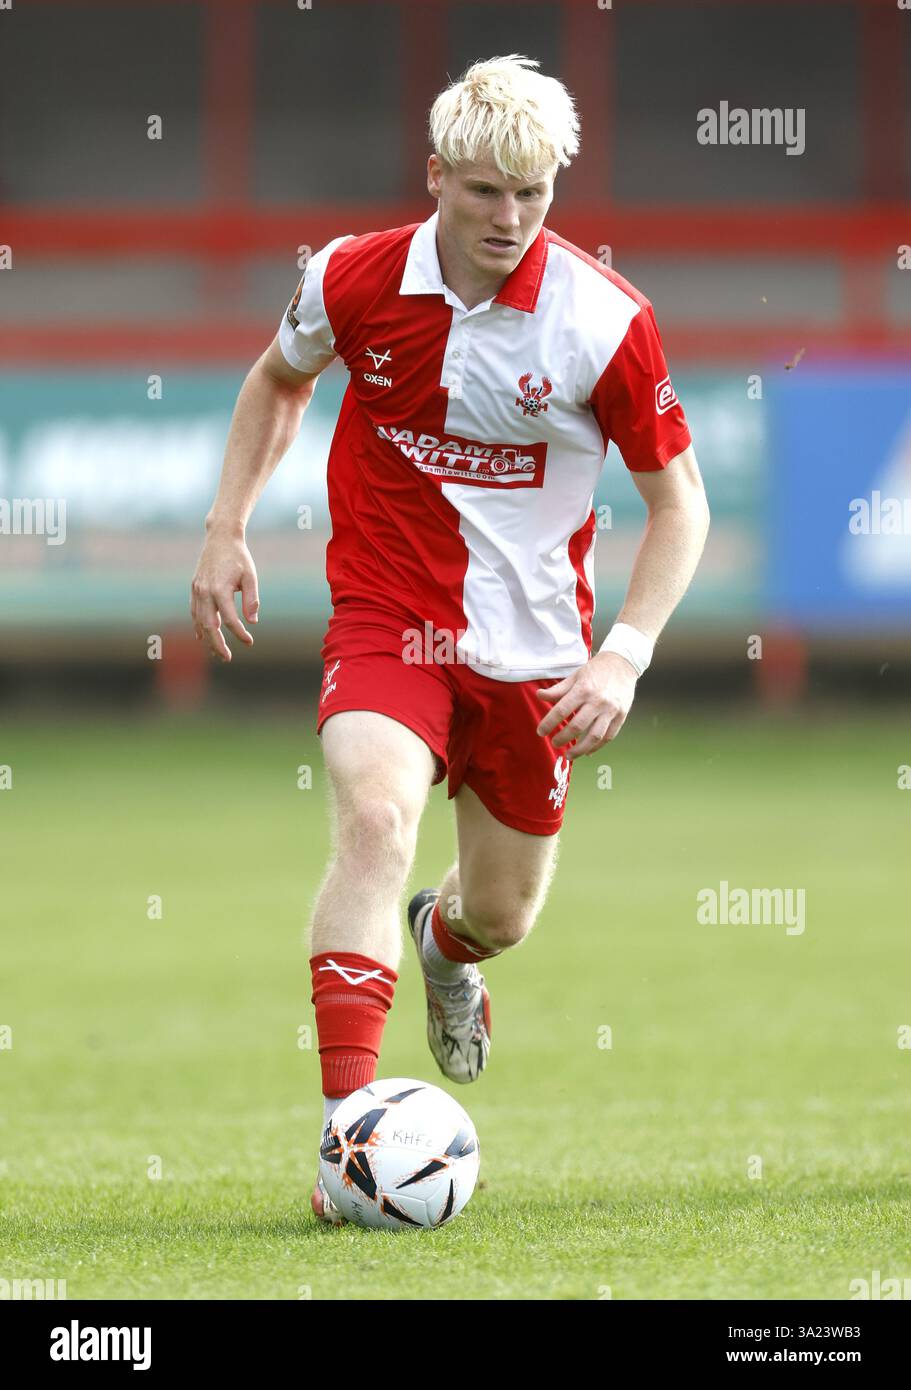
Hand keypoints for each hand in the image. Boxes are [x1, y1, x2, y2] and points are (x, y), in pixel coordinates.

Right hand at [190, 527, 258, 661]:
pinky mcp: (194, 588)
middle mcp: (204, 592)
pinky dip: (198, 626)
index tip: (249, 641)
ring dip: (207, 638)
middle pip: (209, 626)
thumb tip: (252, 622)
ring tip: (217, 652)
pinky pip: (194, 612)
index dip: (239, 633)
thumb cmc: (239, 557)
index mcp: (220, 589)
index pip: (230, 620)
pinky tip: (203, 636)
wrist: (220, 538)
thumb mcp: (250, 577)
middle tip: (227, 658)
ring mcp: (197, 591)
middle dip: (217, 644)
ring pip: (199, 621)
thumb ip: (251, 599)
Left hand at [534, 651, 637, 759]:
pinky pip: (608, 736)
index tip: (541, 732)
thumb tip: (539, 696)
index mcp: (583, 689)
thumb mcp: (575, 676)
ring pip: (594, 736)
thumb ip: (558, 690)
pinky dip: (597, 747)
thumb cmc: (596, 670)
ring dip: (580, 749)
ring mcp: (611, 710)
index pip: (562, 710)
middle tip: (554, 743)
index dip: (549, 723)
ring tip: (569, 755)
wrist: (623, 663)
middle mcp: (597, 701)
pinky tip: (587, 751)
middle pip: (577, 726)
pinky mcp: (621, 715)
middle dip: (563, 738)